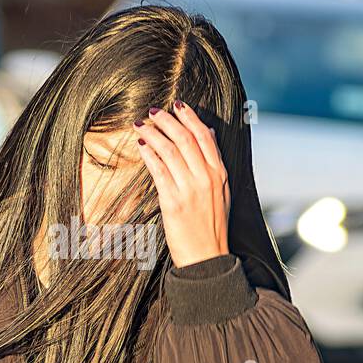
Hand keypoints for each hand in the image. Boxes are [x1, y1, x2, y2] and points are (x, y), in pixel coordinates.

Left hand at [136, 102, 229, 267]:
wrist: (207, 257)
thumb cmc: (212, 225)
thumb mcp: (222, 191)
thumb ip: (214, 162)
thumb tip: (208, 132)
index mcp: (220, 174)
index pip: (204, 136)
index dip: (190, 117)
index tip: (177, 105)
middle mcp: (207, 178)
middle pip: (185, 139)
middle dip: (167, 121)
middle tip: (153, 111)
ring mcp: (190, 190)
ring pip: (170, 151)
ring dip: (154, 134)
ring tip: (141, 124)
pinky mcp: (173, 202)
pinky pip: (159, 171)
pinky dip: (149, 154)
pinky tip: (141, 145)